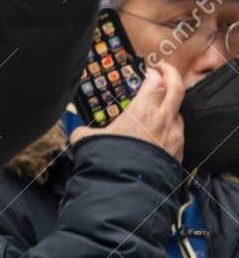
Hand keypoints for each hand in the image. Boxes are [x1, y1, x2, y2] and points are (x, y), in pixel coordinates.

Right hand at [70, 60, 185, 161]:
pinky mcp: (179, 151)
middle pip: (176, 87)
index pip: (155, 81)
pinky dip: (171, 126)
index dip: (152, 72)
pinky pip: (178, 132)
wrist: (128, 188)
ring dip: (170, 104)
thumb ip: (85, 131)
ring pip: (179, 111)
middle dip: (171, 74)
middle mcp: (163, 120)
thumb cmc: (111, 161)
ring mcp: (174, 135)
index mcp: (142, 111)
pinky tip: (159, 131)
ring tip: (159, 105)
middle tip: (164, 69)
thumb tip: (78, 131)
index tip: (147, 70)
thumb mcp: (88, 140)